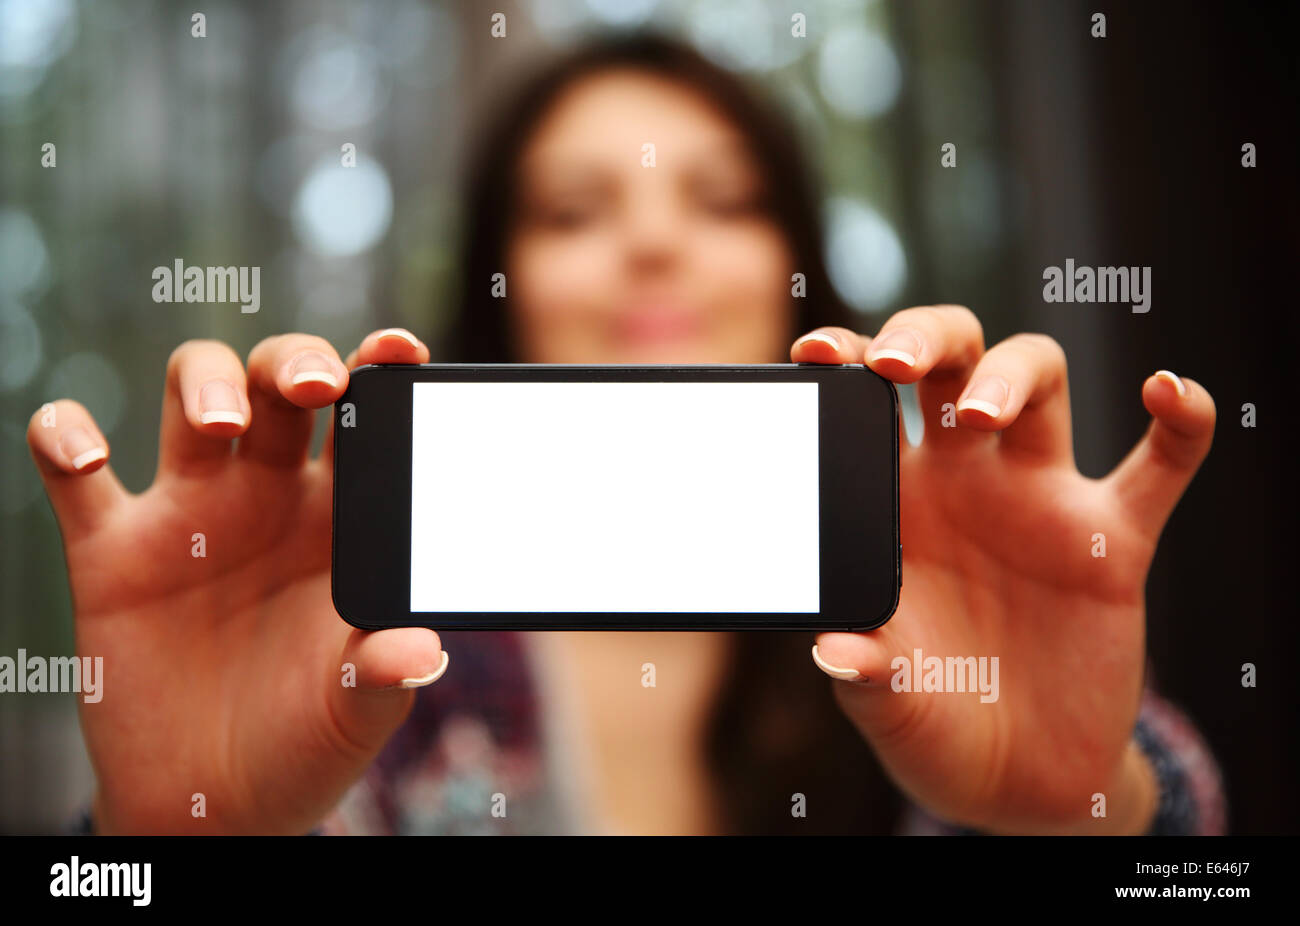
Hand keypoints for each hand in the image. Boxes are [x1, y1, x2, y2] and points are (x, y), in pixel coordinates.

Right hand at [28, 328, 445, 833]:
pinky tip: (84, 451)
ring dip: (206, 383)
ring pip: (192, 396)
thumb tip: (423, 654)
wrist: (213, 802)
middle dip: (293, 361)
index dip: (379, 370)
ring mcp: (189, 514)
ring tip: (222, 425)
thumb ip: (385, 674)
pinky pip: (74, 474)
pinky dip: (65, 439)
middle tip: (315, 386)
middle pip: (277, 382)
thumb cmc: (303, 742)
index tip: (399, 349)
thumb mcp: (356, 712)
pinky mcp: (111, 551)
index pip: (365, 418)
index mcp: (341, 517)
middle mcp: (268, 496)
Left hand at [792, 306, 1213, 833]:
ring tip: (981, 414)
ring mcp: (1039, 504)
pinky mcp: (1113, 544)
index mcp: (893, 503)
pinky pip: (1161, 467)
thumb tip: (835, 650)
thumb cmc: (931, 723)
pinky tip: (1169, 392)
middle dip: (924, 337)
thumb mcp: (884, 704)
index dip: (846, 360)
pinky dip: (1181, 425)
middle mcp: (964, 482)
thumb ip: (861, 672)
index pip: (868, 405)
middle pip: (950, 361)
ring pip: (1039, 381)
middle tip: (893, 363)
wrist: (1016, 782)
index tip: (815, 350)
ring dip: (1011, 373)